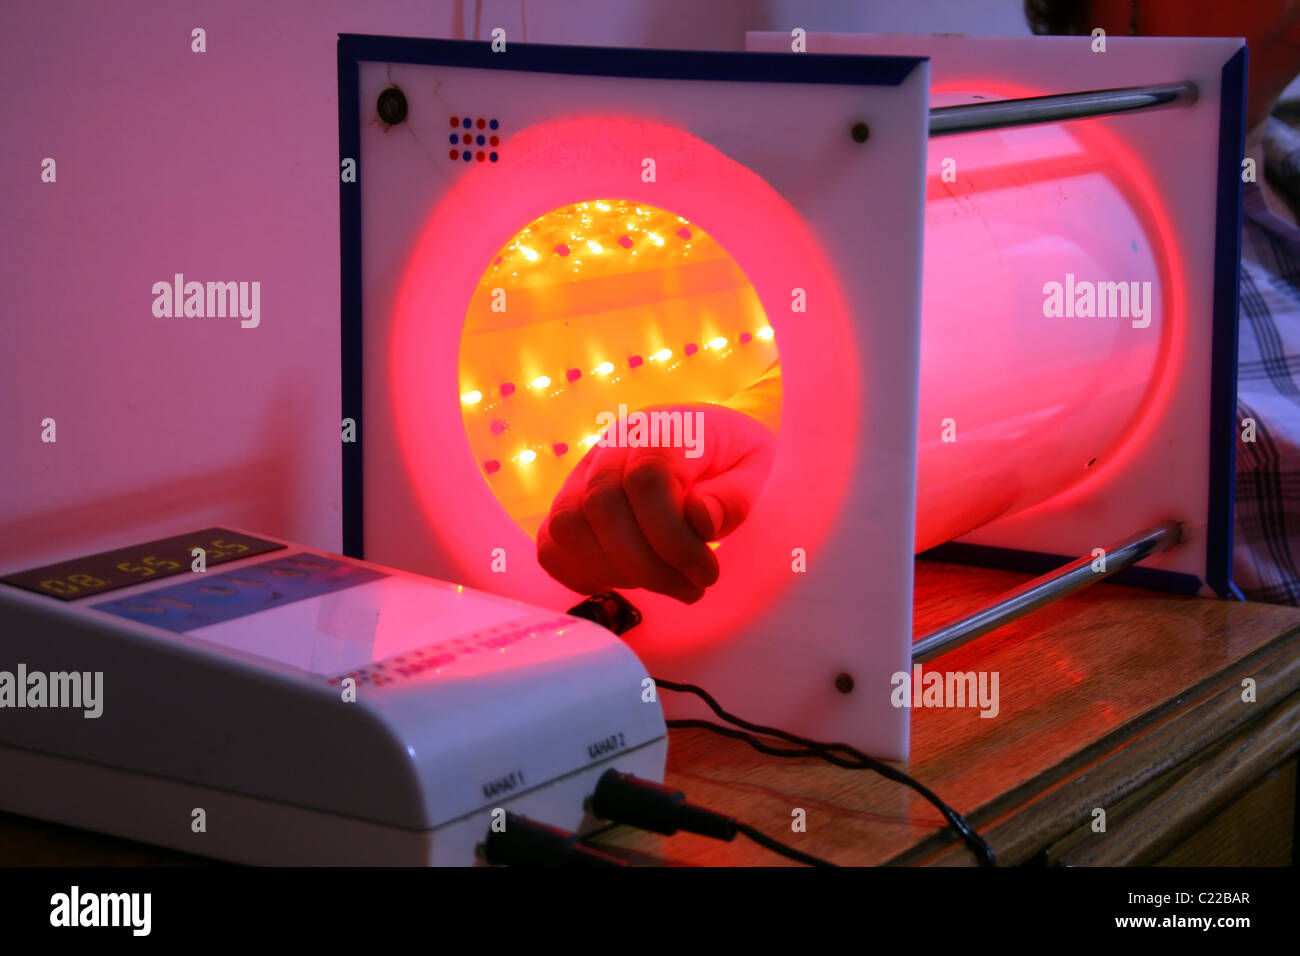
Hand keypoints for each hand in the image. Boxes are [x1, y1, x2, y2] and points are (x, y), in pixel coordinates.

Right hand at [537, 403, 775, 602]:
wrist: (711, 438)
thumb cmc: (734, 459)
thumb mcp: (755, 470)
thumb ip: (732, 496)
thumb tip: (700, 519)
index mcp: (663, 429)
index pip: (645, 479)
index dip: (672, 538)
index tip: (706, 572)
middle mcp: (613, 445)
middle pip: (600, 506)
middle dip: (646, 565)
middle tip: (691, 589)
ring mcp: (583, 473)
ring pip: (566, 525)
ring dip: (615, 571)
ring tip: (663, 584)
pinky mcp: (569, 501)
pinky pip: (550, 543)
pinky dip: (582, 572)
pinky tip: (627, 580)